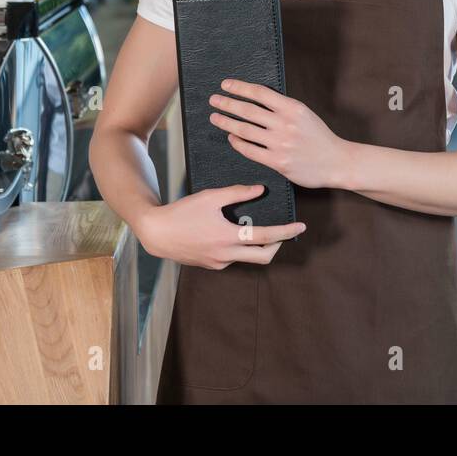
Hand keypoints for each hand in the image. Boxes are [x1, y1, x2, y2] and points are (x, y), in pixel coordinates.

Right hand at [135, 184, 306, 269]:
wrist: (156, 233)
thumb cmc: (182, 212)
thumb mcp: (210, 197)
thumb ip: (236, 193)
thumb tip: (260, 189)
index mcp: (228, 238)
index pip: (265, 237)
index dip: (286, 232)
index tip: (300, 227)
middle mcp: (226, 255)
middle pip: (263, 257)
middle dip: (277, 246)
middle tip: (283, 234)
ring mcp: (218, 263)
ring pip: (247, 258)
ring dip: (257, 246)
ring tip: (258, 229)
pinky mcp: (210, 265)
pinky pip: (233, 259)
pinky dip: (240, 248)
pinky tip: (235, 233)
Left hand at [208, 79, 350, 189]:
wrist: (336, 162)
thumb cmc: (318, 136)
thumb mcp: (304, 114)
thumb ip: (282, 107)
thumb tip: (255, 99)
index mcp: (292, 108)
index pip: (259, 93)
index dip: (239, 87)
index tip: (225, 84)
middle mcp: (285, 124)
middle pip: (248, 110)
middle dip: (227, 103)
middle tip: (213, 100)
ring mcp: (280, 144)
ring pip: (245, 130)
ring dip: (227, 122)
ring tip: (215, 117)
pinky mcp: (278, 162)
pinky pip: (250, 151)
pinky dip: (238, 143)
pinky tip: (231, 137)